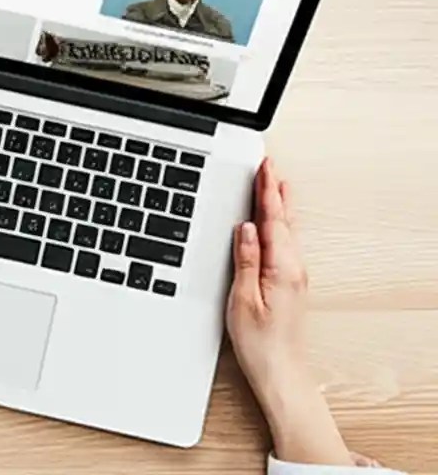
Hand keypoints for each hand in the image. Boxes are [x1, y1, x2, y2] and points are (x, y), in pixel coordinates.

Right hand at [227, 158, 352, 465]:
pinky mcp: (289, 283)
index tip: (264, 167)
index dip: (267, 192)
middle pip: (284, 221)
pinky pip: (285, 243)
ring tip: (276, 185)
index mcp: (282, 268)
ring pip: (286, 231)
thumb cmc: (260, 343)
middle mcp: (293, 269)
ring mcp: (294, 276)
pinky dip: (279, 225)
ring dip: (280, 206)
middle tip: (270, 166)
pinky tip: (274, 222)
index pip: (273, 220)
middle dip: (276, 191)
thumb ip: (246, 261)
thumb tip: (246, 229)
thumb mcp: (243, 299)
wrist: (279, 371)